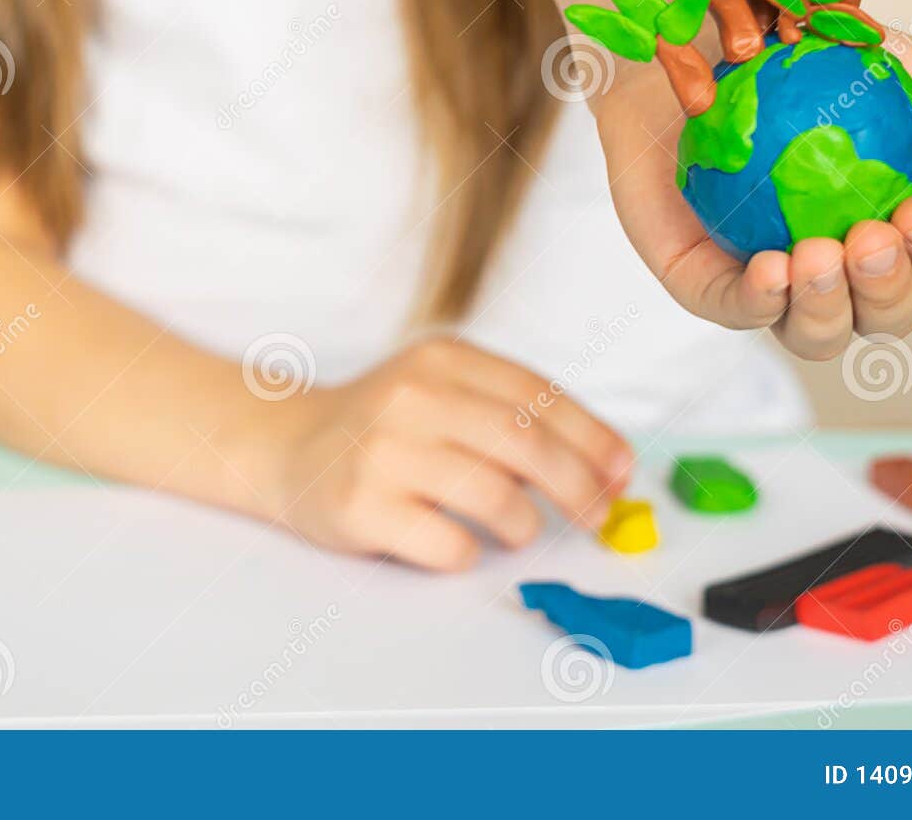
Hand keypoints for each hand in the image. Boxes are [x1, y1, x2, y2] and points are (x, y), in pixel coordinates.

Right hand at [272, 338, 632, 570]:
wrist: (288, 448)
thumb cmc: (387, 427)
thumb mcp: (445, 391)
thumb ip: (517, 414)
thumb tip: (607, 466)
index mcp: (443, 360)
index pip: (538, 395)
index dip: (592, 437)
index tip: (622, 472)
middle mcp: (411, 397)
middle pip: (525, 444)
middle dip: (577, 487)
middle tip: (598, 517)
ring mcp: (382, 452)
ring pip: (493, 495)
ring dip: (525, 523)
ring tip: (521, 529)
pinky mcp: (360, 507)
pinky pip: (446, 543)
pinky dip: (470, 552)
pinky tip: (460, 544)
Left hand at [593, 33, 911, 360]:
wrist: (687, 41)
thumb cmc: (792, 57)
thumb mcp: (886, 60)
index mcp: (888, 226)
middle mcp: (837, 269)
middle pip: (887, 317)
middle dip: (890, 290)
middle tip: (873, 235)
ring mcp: (771, 285)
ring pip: (816, 335)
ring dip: (830, 305)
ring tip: (821, 254)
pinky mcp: (705, 283)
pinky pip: (736, 309)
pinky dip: (761, 299)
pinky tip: (773, 268)